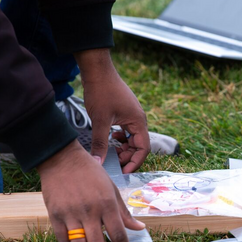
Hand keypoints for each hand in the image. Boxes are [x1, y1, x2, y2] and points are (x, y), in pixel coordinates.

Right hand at [38, 140, 145, 241]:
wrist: (62, 159)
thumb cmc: (91, 173)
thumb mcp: (112, 189)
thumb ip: (124, 212)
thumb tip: (140, 228)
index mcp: (107, 204)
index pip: (119, 236)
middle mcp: (90, 212)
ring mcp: (71, 214)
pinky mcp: (55, 215)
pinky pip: (63, 241)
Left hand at [74, 48, 149, 172]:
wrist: (98, 70)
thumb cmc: (101, 92)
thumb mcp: (100, 120)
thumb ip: (100, 143)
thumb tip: (98, 164)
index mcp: (138, 122)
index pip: (143, 149)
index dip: (134, 162)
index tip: (123, 171)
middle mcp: (139, 119)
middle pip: (139, 145)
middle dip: (127, 156)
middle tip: (113, 162)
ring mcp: (132, 115)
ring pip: (132, 138)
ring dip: (123, 147)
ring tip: (111, 151)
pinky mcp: (125, 112)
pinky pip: (127, 130)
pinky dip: (120, 138)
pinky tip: (110, 137)